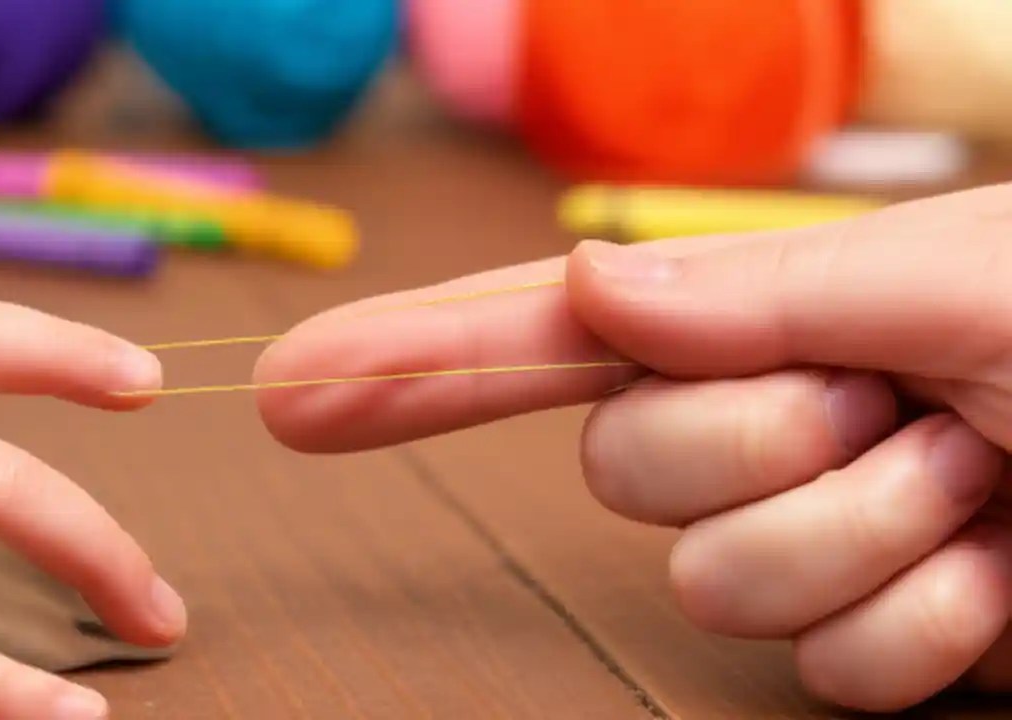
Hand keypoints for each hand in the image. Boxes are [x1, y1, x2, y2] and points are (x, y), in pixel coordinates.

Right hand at [253, 183, 1011, 711]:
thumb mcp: (951, 283)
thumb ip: (757, 291)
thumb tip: (591, 290)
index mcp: (757, 319)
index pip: (540, 334)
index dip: (412, 360)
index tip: (296, 388)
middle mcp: (758, 423)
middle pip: (625, 471)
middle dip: (764, 443)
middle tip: (899, 404)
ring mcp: (809, 536)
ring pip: (719, 590)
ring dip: (869, 539)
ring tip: (978, 481)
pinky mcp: (874, 637)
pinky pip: (828, 676)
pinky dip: (930, 627)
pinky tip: (1000, 571)